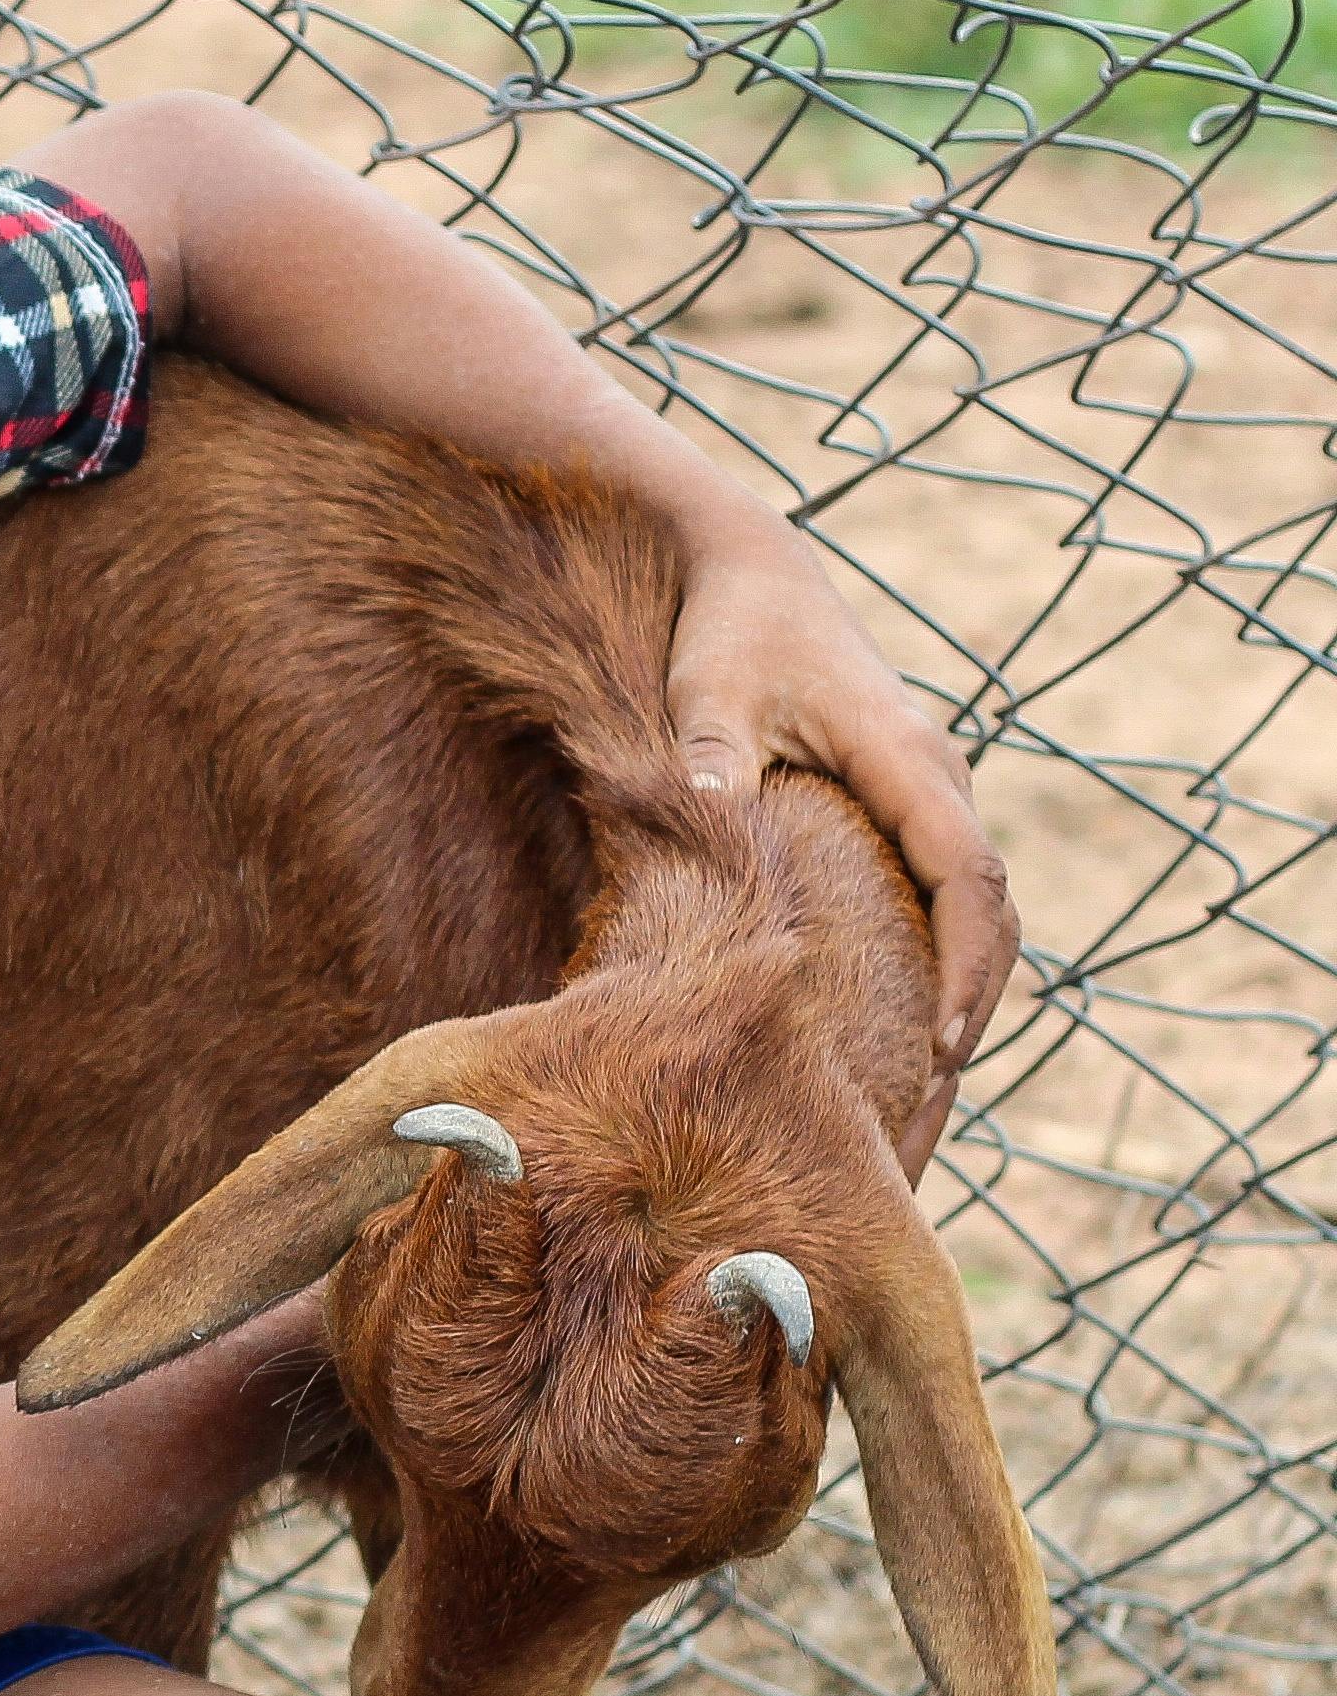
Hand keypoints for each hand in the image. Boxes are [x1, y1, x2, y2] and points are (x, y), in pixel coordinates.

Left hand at [661, 494, 1019, 1166]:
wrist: (748, 569)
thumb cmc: (729, 630)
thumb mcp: (711, 692)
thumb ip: (713, 759)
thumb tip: (708, 818)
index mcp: (909, 762)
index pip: (968, 880)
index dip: (966, 969)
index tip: (940, 1050)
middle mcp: (936, 783)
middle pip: (987, 921)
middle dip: (967, 1022)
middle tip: (921, 1126)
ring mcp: (923, 798)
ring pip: (968, 920)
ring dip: (952, 1007)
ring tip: (908, 1115)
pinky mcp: (896, 810)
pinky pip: (935, 903)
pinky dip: (928, 970)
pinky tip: (884, 1046)